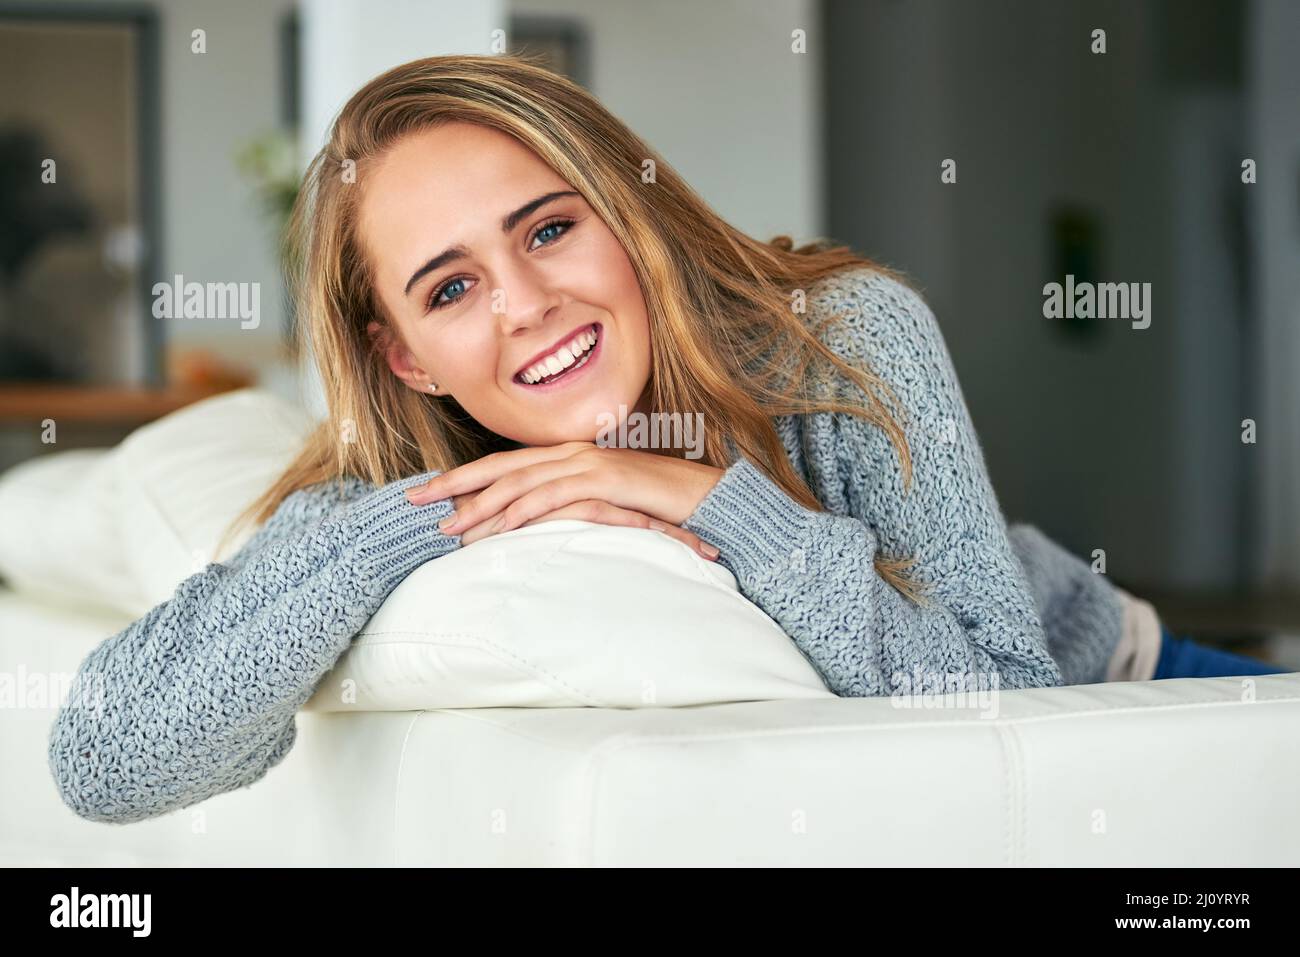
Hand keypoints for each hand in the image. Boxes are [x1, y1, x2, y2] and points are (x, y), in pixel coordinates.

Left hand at [407, 441, 724, 556]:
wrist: (702, 497)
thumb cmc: (655, 505)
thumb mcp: (605, 503)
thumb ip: (570, 506)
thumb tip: (535, 528)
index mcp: (567, 455)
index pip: (505, 464)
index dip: (464, 477)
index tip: (428, 492)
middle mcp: (571, 453)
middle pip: (500, 467)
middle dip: (455, 484)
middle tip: (415, 502)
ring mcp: (586, 464)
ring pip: (519, 483)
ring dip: (480, 506)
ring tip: (448, 528)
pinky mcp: (602, 481)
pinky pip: (551, 498)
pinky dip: (520, 513)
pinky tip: (498, 528)